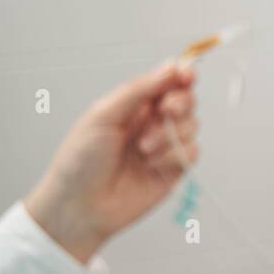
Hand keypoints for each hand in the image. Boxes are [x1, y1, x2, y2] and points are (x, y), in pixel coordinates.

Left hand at [24, 61, 199, 263]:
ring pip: (192, 125)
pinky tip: (152, 165)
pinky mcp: (174, 169)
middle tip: (166, 110)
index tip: (187, 74)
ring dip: (170, 134)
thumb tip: (171, 67)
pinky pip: (192, 152)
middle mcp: (152, 122)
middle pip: (186, 100)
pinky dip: (174, 156)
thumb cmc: (80, 160)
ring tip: (143, 149)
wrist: (80, 206)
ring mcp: (164, 145)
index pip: (167, 81)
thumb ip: (139, 90)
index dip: (182, 74)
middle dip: (181, 102)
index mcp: (133, 104)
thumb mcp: (103, 115)